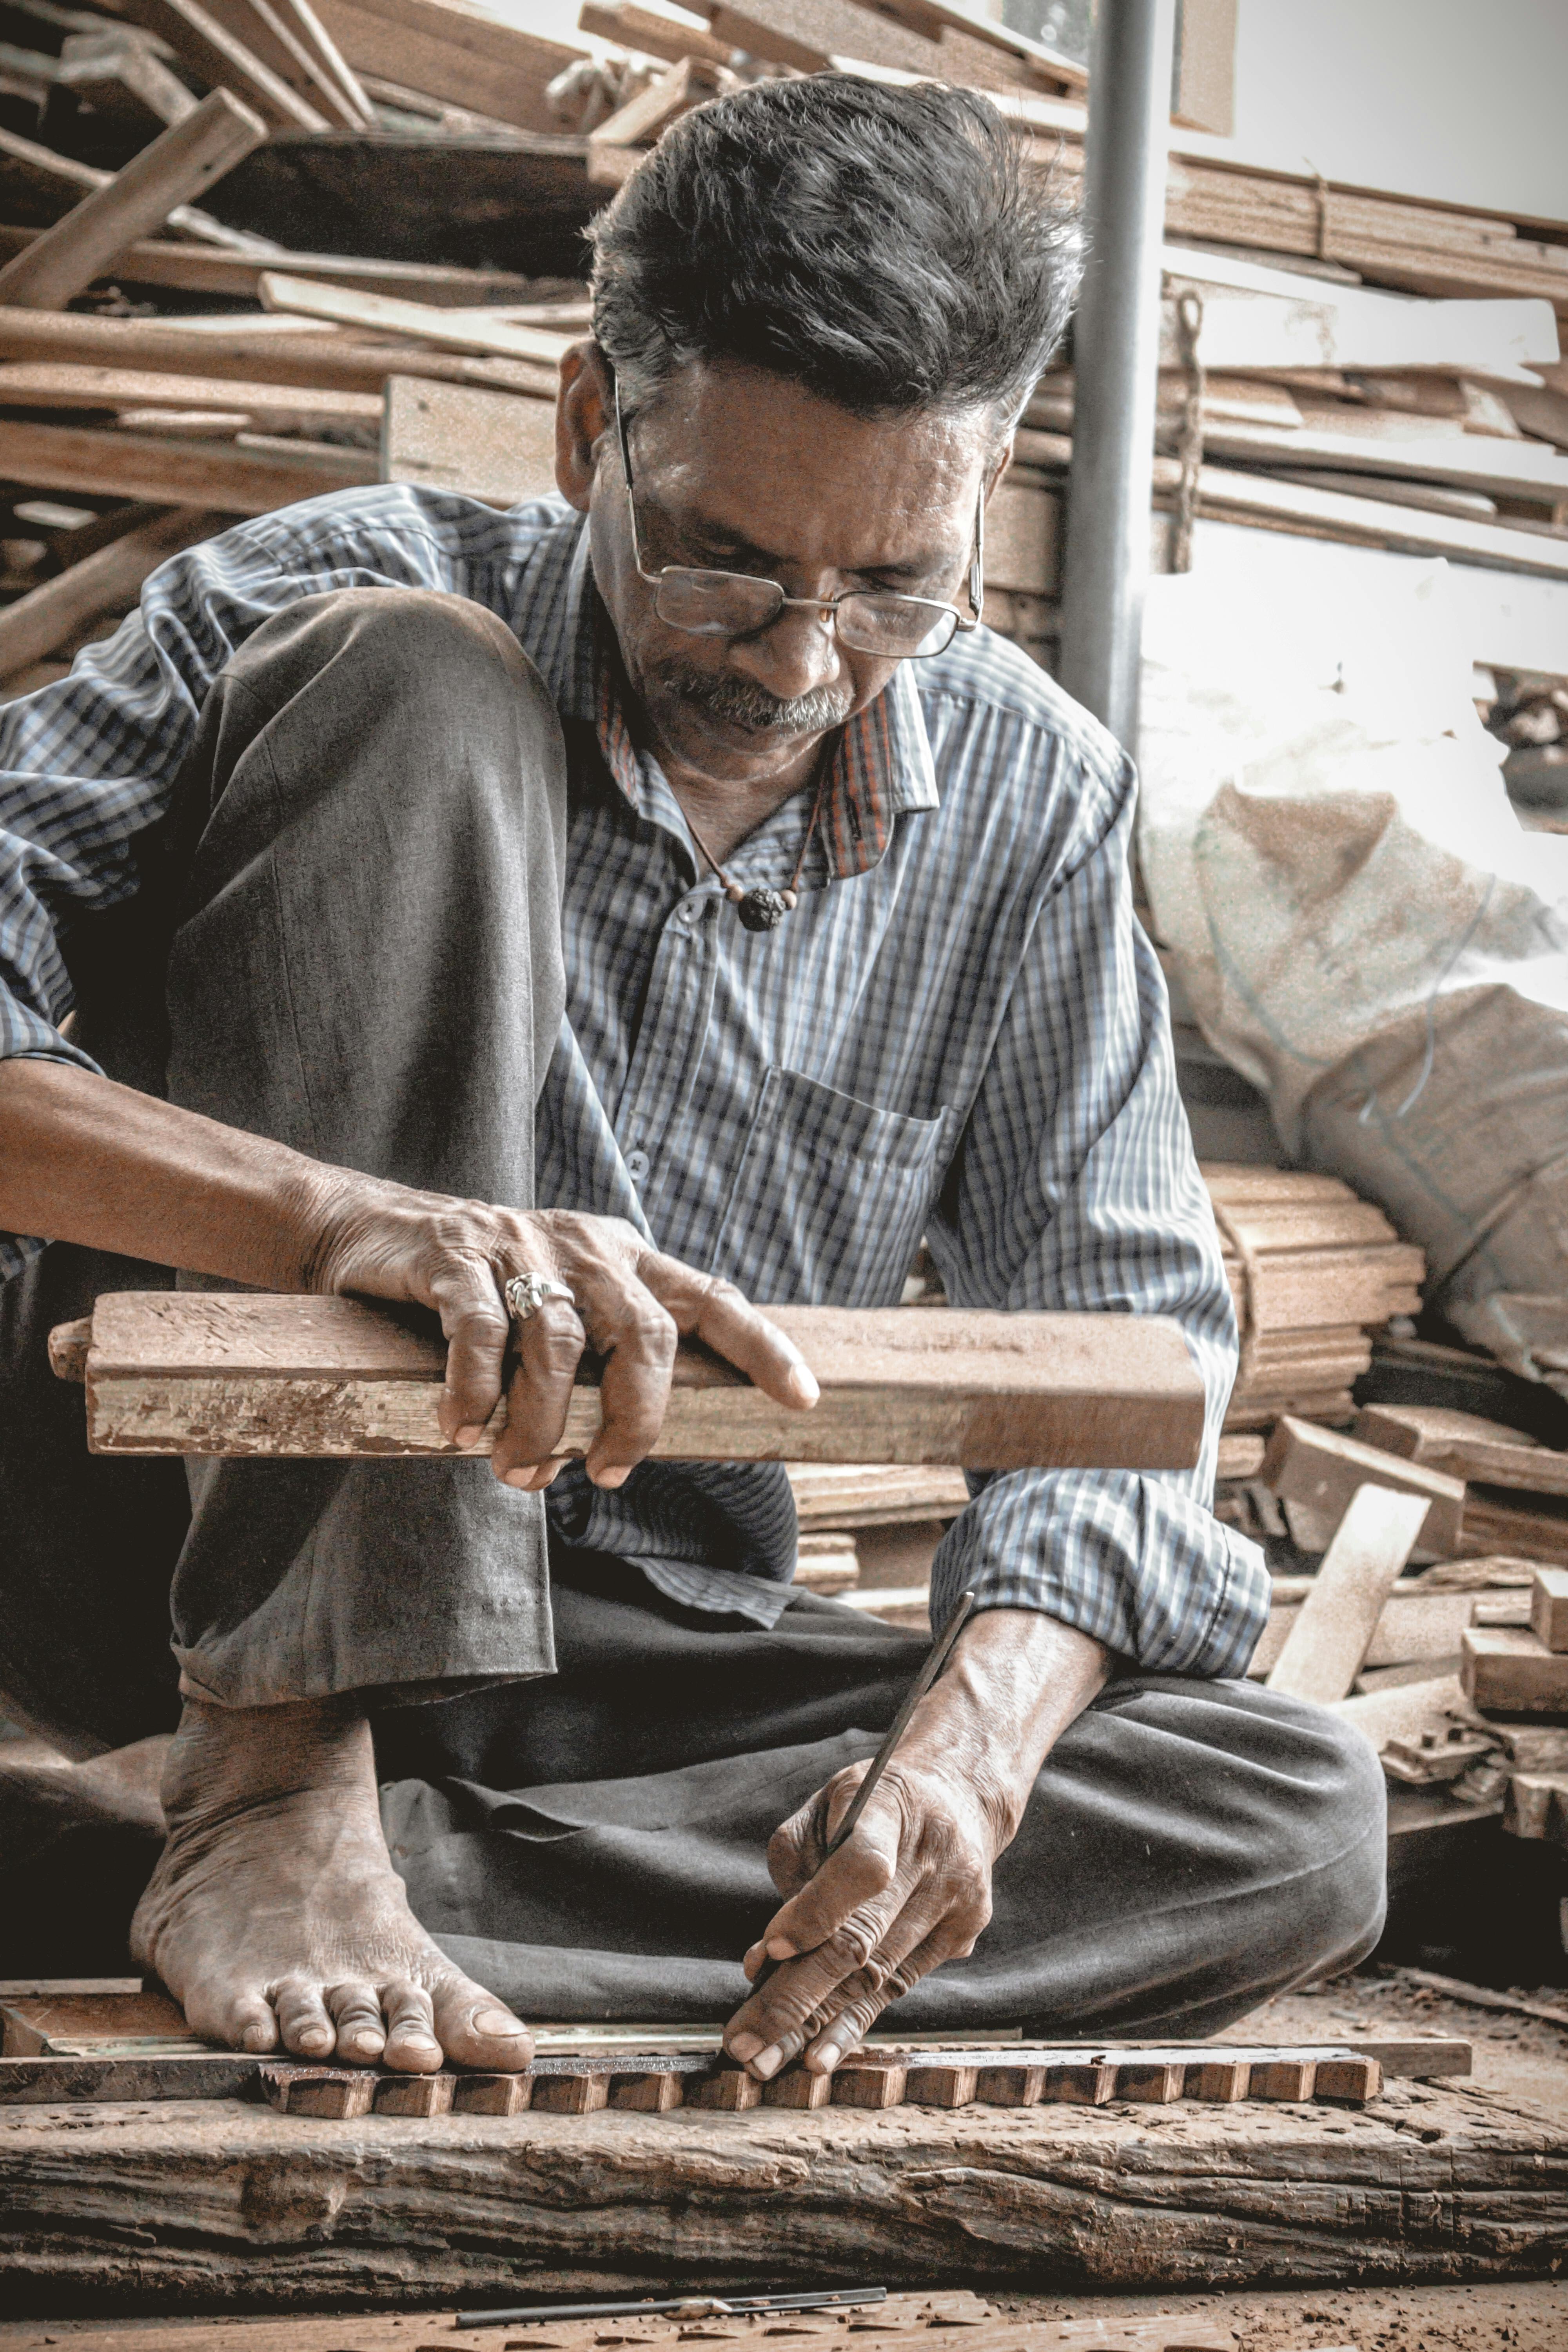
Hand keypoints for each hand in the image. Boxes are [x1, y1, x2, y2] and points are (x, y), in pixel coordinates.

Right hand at [305, 1181, 817, 1488]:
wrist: (371, 1229)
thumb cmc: (480, 1289)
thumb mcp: (557, 1306)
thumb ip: (595, 1359)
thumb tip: (618, 1451)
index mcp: (622, 1259)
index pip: (711, 1299)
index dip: (761, 1347)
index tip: (803, 1397)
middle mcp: (582, 1248)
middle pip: (643, 1334)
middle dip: (634, 1417)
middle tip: (606, 1473)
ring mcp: (518, 1247)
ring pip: (558, 1346)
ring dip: (543, 1424)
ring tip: (517, 1471)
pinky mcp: (454, 1256)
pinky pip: (480, 1330)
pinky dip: (475, 1390)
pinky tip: (460, 1429)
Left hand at [721, 1611, 1108, 2077]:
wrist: (962, 1793)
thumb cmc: (875, 1801)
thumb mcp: (829, 1800)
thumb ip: (795, 1859)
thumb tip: (768, 1952)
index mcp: (895, 1809)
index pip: (862, 1869)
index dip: (817, 1912)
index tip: (769, 1949)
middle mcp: (936, 1858)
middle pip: (862, 1940)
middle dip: (795, 1997)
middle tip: (742, 2042)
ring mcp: (957, 1902)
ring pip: (876, 1977)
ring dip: (814, 2026)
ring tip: (763, 2062)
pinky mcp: (963, 1934)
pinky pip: (897, 1987)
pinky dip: (851, 2023)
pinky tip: (817, 2057)